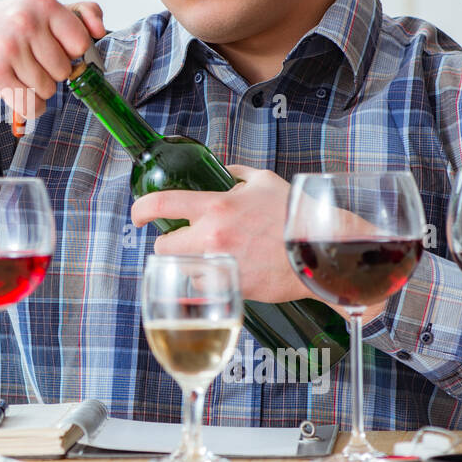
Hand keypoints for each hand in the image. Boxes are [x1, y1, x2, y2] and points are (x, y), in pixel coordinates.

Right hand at [0, 0, 107, 120]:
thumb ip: (78, 14)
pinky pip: (32, 105)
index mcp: (42, 3)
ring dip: (33, 88)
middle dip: (49, 72)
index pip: (81, 43)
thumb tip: (100, 30)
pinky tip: (11, 90)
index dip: (69, 54)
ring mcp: (11, 48)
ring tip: (12, 71)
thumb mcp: (36, 10)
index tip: (49, 50)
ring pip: (48, 90)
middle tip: (24, 60)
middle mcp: (27, 22)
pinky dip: (26, 106)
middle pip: (65, 71)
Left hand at [130, 165, 389, 323]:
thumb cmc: (295, 215)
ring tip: (213, 257)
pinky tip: (225, 273)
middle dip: (169, 244)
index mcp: (216, 206)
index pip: (162, 204)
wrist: (322, 250)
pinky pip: (205, 290)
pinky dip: (209, 283)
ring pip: (183, 270)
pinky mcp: (232, 289)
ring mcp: (221, 265)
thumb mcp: (264, 182)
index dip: (141, 209)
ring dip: (190, 265)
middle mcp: (212, 237)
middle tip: (183, 241)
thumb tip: (222, 172)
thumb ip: (236, 175)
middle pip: (163, 247)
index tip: (138, 214)